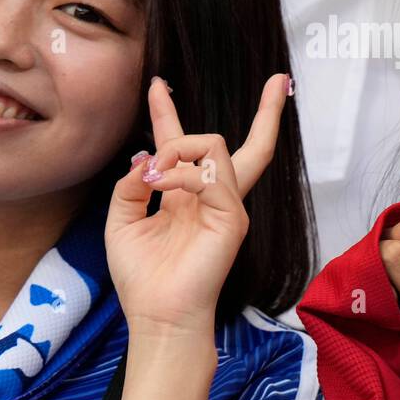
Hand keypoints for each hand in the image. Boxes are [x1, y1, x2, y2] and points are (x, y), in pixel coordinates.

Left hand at [104, 73, 290, 337]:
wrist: (157, 317)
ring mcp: (228, 206)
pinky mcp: (232, 217)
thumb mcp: (121, 221)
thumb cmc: (142, 278)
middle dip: (268, 112)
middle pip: (252, 146)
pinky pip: (210, 174)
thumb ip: (131, 185)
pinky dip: (180, 173)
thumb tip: (145, 157)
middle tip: (278, 81)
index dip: (167, 113)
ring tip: (152, 175)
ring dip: (175, 147)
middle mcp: (213, 197)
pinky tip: (160, 186)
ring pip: (215, 144)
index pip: (184, 146)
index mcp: (186, 197)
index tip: (158, 85)